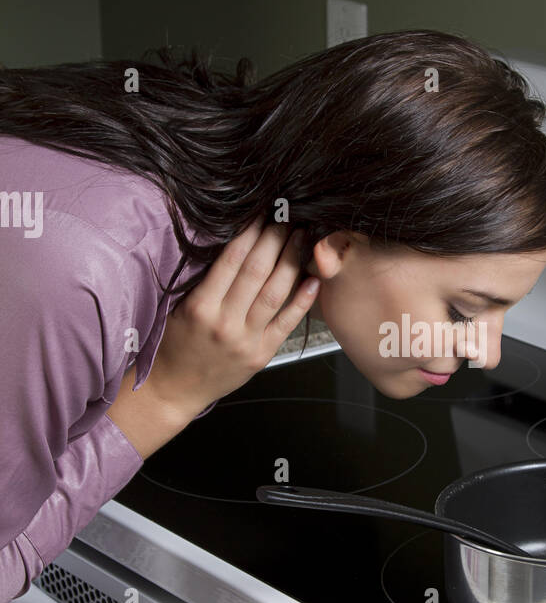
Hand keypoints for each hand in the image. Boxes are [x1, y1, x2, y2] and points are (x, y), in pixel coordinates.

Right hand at [147, 218, 319, 417]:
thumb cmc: (174, 344)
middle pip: (257, 271)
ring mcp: (245, 340)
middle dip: (275, 239)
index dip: (251, 232)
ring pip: (275, 293)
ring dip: (291, 261)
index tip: (262, 213)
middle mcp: (225, 322)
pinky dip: (302, 301)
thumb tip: (236, 244)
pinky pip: (286, 324)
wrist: (174, 389)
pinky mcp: (261, 354)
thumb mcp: (180, 307)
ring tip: (301, 237)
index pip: (231, 260)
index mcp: (200, 306)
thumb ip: (206, 281)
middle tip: (288, 217)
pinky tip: (313, 280)